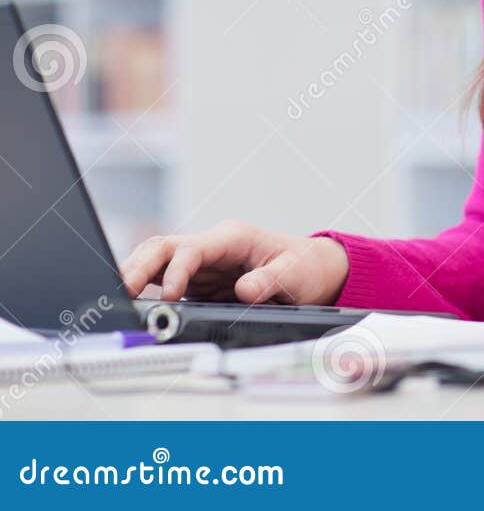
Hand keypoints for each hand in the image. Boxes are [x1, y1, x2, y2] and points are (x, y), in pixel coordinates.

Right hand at [118, 221, 349, 306]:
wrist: (311, 270)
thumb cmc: (304, 267)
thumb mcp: (296, 274)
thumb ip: (271, 280)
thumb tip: (245, 290)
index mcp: (233, 238)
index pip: (192, 248)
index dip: (176, 270)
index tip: (169, 295)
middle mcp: (212, 246)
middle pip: (163, 247)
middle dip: (138, 267)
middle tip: (119, 293)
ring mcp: (202, 263)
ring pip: (156, 260)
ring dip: (134, 275)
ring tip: (114, 298)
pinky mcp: (198, 280)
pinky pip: (163, 278)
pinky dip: (144, 287)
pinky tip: (129, 302)